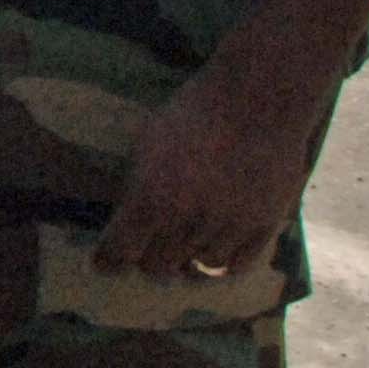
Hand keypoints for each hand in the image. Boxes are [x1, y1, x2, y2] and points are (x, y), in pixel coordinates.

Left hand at [95, 54, 330, 280]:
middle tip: (147, 249)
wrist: (257, 100)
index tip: (104, 263)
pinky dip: (223, 261)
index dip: (109, 260)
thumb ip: (137, 186)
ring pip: (198, 267)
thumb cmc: (194, 113)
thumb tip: (127, 217)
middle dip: (147, 258)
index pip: (120, 251)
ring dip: (187, 258)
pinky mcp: (264, 226)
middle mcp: (188, 221)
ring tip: (185, 244)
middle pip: (158, 266)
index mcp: (151, 199)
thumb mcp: (147, 144)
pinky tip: (216, 250)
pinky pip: (237, 265)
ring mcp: (229, 227)